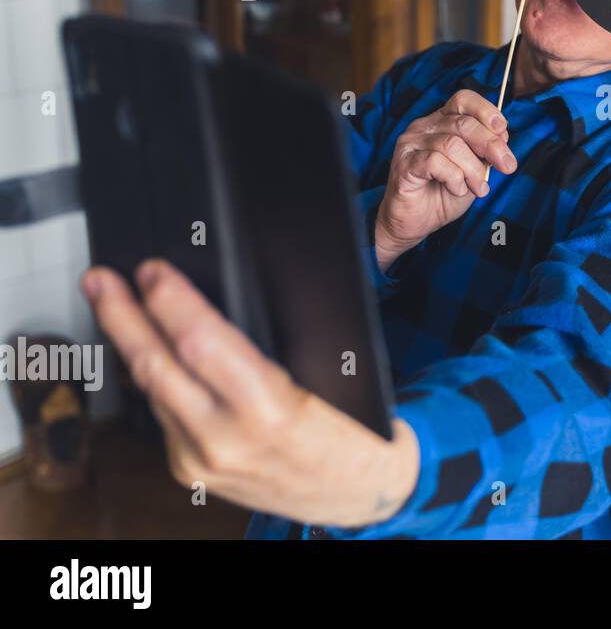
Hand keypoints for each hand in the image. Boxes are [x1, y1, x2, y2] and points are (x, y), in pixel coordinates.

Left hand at [82, 260, 419, 527]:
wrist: (355, 493)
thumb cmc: (354, 431)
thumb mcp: (332, 379)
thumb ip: (274, 347)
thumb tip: (221, 300)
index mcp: (269, 412)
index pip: (201, 345)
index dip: (170, 301)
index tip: (151, 270)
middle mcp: (226, 441)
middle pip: (156, 367)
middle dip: (122, 316)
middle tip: (101, 280)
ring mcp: (201, 461)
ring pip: (151, 389)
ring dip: (129, 343)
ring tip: (111, 304)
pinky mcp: (188, 471)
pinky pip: (161, 412)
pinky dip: (154, 376)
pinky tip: (146, 351)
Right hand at [374, 89, 516, 270]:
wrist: (416, 222)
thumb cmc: (444, 193)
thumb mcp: (474, 170)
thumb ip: (486, 152)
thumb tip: (503, 136)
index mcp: (442, 121)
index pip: (463, 100)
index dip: (486, 111)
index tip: (503, 131)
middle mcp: (424, 127)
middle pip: (463, 123)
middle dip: (491, 145)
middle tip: (507, 166)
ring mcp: (411, 144)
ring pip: (452, 144)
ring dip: (473, 170)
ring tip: (478, 188)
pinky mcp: (403, 164)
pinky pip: (435, 162)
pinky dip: (454, 178)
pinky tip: (456, 189)